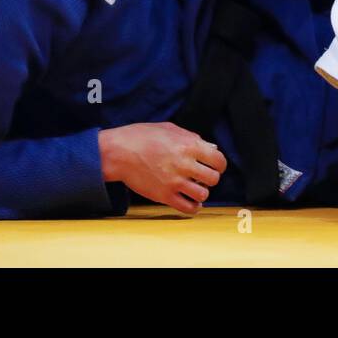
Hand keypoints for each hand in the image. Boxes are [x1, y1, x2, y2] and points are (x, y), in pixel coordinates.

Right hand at [99, 123, 226, 214]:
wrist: (118, 152)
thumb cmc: (141, 137)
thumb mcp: (169, 129)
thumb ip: (193, 138)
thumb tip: (212, 148)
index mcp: (188, 145)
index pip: (218, 160)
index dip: (220, 164)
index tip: (215, 167)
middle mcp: (184, 164)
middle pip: (213, 178)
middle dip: (211, 178)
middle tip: (203, 177)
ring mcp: (174, 182)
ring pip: (203, 194)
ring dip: (201, 192)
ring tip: (195, 188)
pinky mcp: (163, 196)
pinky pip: (187, 208)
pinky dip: (193, 207)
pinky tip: (191, 201)